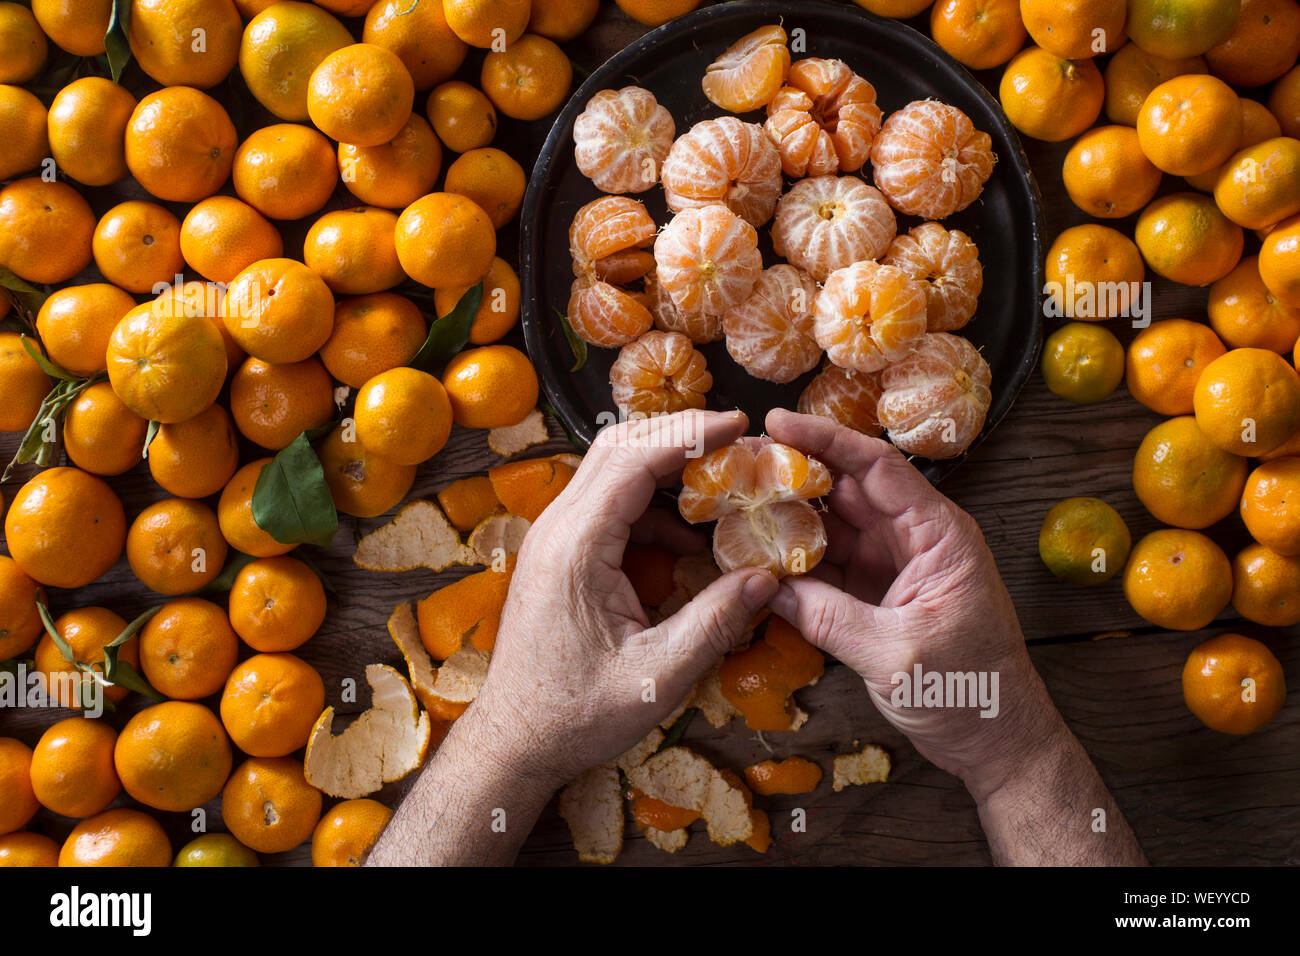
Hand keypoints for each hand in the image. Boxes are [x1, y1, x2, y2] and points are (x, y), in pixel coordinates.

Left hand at [469, 410, 779, 789]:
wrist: (515, 739)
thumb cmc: (577, 713)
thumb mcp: (657, 676)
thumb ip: (714, 623)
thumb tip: (766, 578)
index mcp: (577, 547)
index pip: (633, 460)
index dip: (688, 434)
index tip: (739, 424)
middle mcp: (556, 529)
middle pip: (617, 447)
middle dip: (679, 435)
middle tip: (737, 440)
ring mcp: (552, 538)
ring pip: (609, 469)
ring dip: (664, 466)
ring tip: (721, 483)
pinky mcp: (557, 554)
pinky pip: (605, 504)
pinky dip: (649, 503)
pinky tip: (686, 539)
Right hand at [764, 409, 1064, 799]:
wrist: (997, 742)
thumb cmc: (969, 692)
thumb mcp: (894, 654)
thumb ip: (829, 618)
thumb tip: (766, 587)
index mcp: (938, 535)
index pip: (878, 467)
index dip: (826, 439)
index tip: (777, 421)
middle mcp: (917, 541)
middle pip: (850, 490)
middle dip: (797, 472)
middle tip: (741, 461)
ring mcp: (895, 568)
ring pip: (835, 526)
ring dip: (791, 516)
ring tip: (739, 501)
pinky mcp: (878, 597)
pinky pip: (831, 565)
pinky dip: (797, 560)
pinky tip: (759, 554)